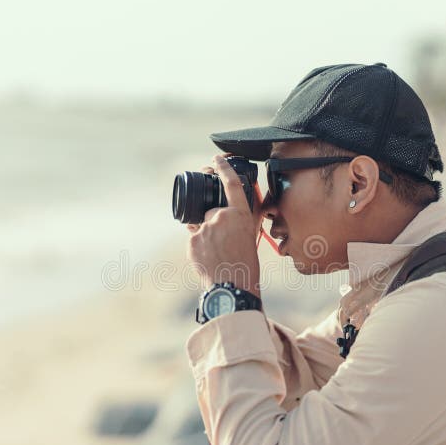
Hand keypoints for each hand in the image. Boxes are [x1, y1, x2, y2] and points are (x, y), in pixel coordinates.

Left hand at [186, 154, 261, 296]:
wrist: (232, 286)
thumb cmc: (246, 263)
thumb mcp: (252, 235)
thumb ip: (249, 215)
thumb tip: (250, 201)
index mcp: (240, 214)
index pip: (231, 183)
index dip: (223, 167)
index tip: (217, 158)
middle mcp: (221, 217)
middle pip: (212, 210)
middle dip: (215, 221)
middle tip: (225, 241)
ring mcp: (205, 229)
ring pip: (202, 224)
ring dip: (208, 234)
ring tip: (218, 252)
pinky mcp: (193, 241)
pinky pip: (195, 237)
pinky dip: (200, 245)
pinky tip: (210, 256)